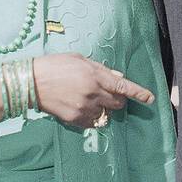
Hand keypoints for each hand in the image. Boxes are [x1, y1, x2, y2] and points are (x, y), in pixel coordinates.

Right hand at [31, 54, 153, 128]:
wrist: (31, 82)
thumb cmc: (55, 66)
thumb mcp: (79, 60)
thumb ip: (101, 69)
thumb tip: (118, 78)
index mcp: (94, 75)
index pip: (123, 87)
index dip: (139, 93)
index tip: (150, 98)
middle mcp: (92, 93)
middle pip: (118, 103)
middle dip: (117, 99)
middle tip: (105, 93)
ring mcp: (84, 108)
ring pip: (106, 113)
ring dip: (102, 108)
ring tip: (86, 98)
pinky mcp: (75, 119)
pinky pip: (93, 122)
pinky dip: (92, 116)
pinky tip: (79, 107)